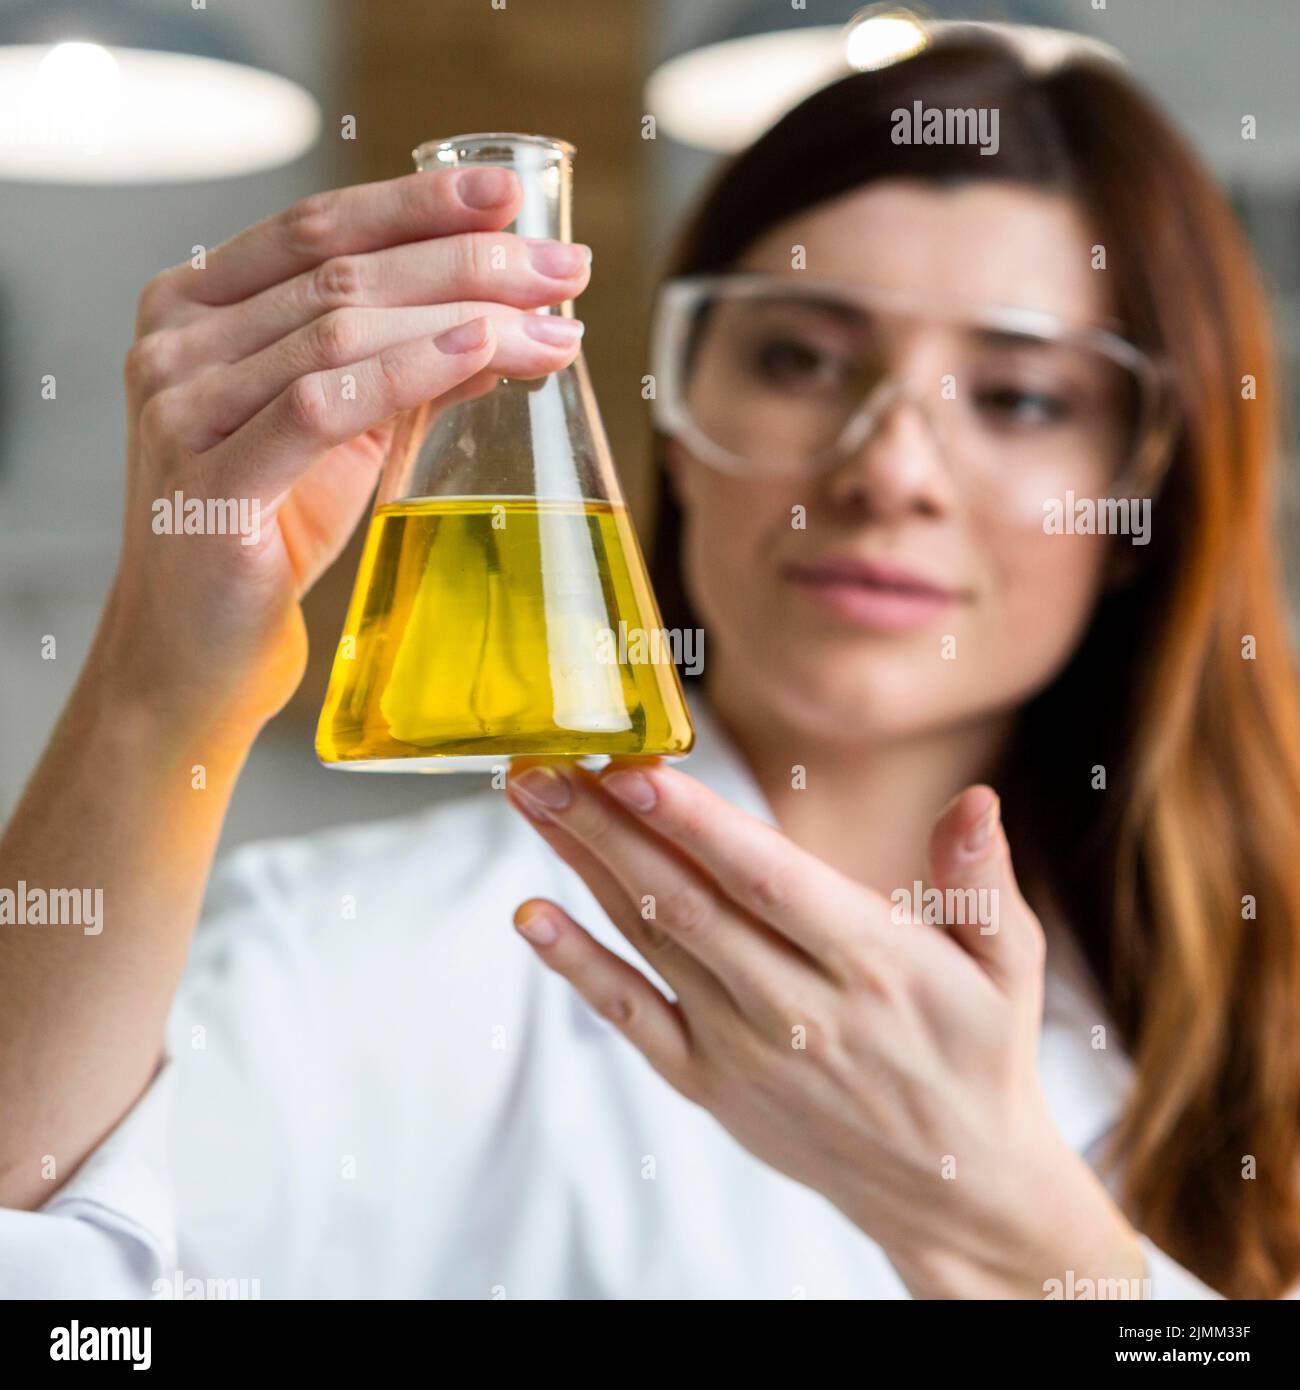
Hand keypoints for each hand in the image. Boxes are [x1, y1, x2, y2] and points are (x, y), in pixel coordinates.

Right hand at [98, 166, 590, 739]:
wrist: (198, 653)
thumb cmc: (266, 536)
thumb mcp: (342, 433)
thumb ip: (404, 368)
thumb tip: (505, 319)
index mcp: (195, 306)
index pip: (318, 226)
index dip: (420, 201)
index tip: (512, 195)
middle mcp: (175, 342)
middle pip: (343, 270)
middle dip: (472, 262)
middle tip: (567, 270)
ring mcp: (182, 409)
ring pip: (341, 328)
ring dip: (467, 315)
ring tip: (555, 324)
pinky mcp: (209, 484)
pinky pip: (323, 406)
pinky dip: (410, 370)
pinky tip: (481, 353)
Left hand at [506, 761, 1145, 1298]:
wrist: (951, 1188)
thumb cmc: (977, 1052)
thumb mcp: (1008, 965)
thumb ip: (981, 881)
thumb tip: (976, 801)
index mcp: (874, 962)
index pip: (769, 881)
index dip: (698, 825)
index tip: (634, 769)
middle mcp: (799, 1006)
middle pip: (687, 903)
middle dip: (609, 828)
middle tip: (547, 766)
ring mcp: (745, 1051)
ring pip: (652, 943)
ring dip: (585, 868)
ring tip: (535, 801)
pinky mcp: (711, 1085)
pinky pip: (633, 1019)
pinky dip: (579, 967)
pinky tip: (532, 916)